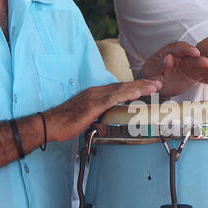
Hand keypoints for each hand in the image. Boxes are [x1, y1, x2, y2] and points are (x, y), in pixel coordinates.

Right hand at [44, 77, 161, 143]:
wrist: (50, 124)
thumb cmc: (65, 123)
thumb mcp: (87, 117)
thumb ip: (99, 115)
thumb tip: (108, 120)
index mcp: (96, 95)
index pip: (119, 89)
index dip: (135, 87)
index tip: (149, 86)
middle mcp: (96, 92)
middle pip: (123, 86)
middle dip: (142, 84)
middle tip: (157, 83)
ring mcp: (95, 97)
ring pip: (121, 89)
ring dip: (139, 87)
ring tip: (153, 87)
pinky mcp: (92, 105)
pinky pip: (113, 98)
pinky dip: (126, 94)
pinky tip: (136, 94)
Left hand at [140, 42, 207, 96]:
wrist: (155, 85)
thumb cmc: (151, 75)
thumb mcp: (151, 72)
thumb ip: (159, 65)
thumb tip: (168, 58)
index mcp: (169, 52)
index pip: (179, 48)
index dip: (187, 50)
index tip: (195, 52)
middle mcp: (181, 56)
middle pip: (192, 56)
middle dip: (200, 59)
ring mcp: (189, 64)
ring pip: (201, 64)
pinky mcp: (194, 73)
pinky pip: (204, 72)